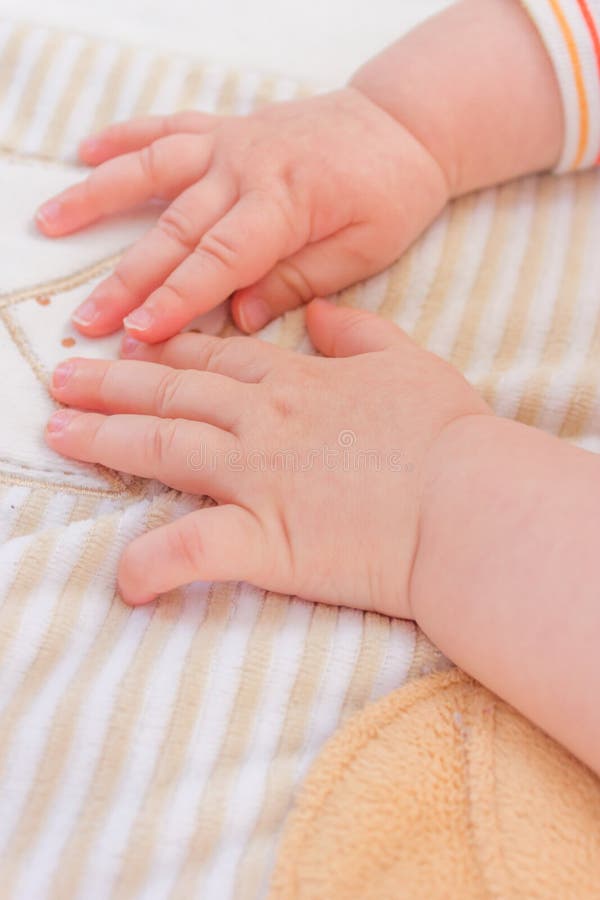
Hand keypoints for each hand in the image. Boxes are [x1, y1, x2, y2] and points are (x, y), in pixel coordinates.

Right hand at [35, 89, 447, 340]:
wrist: (403, 127)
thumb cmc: (390, 194)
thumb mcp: (362, 251)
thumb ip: (297, 282)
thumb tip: (238, 321)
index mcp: (284, 202)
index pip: (220, 259)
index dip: (178, 299)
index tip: (138, 334)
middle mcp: (246, 167)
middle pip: (175, 229)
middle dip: (128, 279)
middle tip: (87, 321)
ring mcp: (232, 143)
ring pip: (153, 169)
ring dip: (98, 197)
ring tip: (49, 223)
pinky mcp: (227, 129)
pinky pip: (167, 128)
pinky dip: (125, 138)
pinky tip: (86, 151)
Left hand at [45, 301, 488, 615]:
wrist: (468, 503)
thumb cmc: (447, 435)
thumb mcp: (407, 360)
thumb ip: (358, 330)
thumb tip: (320, 313)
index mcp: (296, 382)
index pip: (214, 358)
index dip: (166, 350)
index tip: (128, 345)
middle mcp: (263, 421)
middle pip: (172, 392)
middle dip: (111, 382)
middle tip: (61, 379)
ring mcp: (257, 477)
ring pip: (163, 446)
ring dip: (105, 438)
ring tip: (58, 431)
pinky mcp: (265, 540)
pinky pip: (192, 549)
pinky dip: (154, 563)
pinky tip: (125, 578)